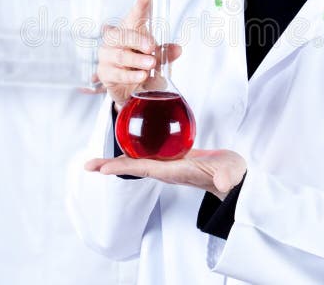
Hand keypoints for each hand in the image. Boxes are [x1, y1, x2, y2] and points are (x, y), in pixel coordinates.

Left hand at [85, 149, 246, 200]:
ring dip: (117, 160)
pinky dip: (133, 150)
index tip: (102, 168)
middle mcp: (167, 170)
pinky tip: (127, 142)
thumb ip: (227, 177)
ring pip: (137, 162)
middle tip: (88, 165)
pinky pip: (147, 155)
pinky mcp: (173, 159)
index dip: (122, 168)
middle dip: (111, 166)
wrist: (236, 178)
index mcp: (176, 172)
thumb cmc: (232, 175)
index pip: (143, 169)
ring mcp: (169, 166)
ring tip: (97, 159)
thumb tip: (225, 182)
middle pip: (133, 168)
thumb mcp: (230, 174)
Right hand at [97, 0, 182, 107]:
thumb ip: (164, 53)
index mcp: (127, 30)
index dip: (139, 5)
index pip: (133, 16)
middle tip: (152, 46)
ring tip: (151, 63)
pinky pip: (118, 74)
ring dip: (137, 59)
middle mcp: (114, 41)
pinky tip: (142, 75)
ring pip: (121, 55)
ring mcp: (107, 57)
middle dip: (138, 40)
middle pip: (122, 35)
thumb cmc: (138, 64)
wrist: (125, 88)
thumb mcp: (154, 57)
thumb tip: (178, 49)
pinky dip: (131, 75)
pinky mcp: (105, 74)